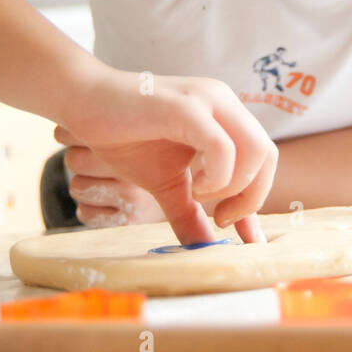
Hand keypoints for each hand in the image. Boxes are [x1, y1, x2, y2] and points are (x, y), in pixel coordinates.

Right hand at [58, 65, 275, 244]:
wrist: (83, 102)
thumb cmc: (122, 137)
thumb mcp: (166, 185)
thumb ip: (190, 214)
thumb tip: (208, 250)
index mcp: (225, 115)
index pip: (265, 157)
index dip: (257, 198)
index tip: (240, 233)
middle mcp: (223, 102)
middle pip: (267, 154)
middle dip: (251, 197)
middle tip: (220, 218)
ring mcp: (207, 100)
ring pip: (254, 149)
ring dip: (232, 186)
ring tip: (199, 196)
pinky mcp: (186, 107)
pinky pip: (222, 147)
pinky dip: (216, 176)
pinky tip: (191, 185)